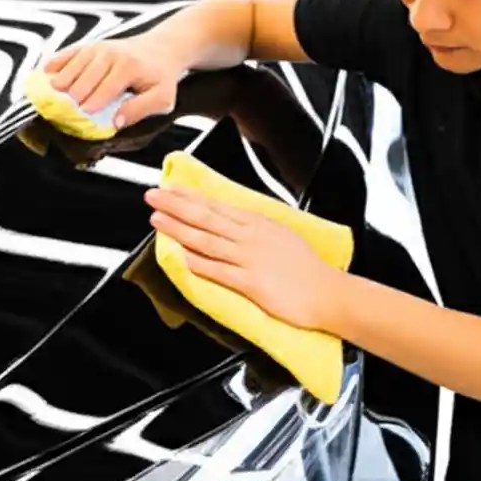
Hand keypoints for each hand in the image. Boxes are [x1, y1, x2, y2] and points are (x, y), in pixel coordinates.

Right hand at [44, 36, 184, 129]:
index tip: (82, 114)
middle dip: (74, 93)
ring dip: (62, 79)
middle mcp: (111, 55)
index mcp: (129, 67)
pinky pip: (70, 52)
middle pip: (86, 76)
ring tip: (49, 92)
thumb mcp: (162, 98)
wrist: (161, 49)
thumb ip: (140, 110)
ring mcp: (99, 48)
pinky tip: (45, 71)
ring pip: (74, 64)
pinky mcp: (90, 46)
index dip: (93, 102)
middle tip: (61, 108)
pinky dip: (57, 61)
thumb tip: (116, 122)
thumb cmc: (160, 78)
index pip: (106, 88)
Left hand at [144, 186, 342, 330]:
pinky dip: (197, 262)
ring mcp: (249, 259)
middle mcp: (251, 237)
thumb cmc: (307, 268)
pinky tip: (180, 256)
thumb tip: (233, 222)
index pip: (217, 205)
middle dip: (176, 205)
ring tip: (157, 220)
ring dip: (179, 229)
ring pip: (206, 240)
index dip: (190, 196)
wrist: (328, 292)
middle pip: (206, 217)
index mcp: (258, 223)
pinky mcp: (250, 283)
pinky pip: (218, 271)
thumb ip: (255, 229)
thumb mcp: (281, 235)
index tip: (170, 188)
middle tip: (152, 195)